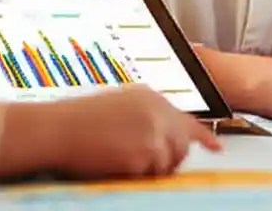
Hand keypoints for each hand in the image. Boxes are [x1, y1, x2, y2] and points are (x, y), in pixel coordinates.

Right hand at [48, 85, 221, 177]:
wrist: (55, 129)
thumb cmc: (75, 121)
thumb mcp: (117, 105)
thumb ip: (146, 116)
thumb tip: (163, 134)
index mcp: (151, 97)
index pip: (186, 120)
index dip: (202, 136)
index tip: (216, 147)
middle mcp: (158, 111)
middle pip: (182, 146)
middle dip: (167, 159)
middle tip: (139, 161)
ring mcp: (154, 131)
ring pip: (168, 163)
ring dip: (150, 168)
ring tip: (121, 158)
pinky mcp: (146, 152)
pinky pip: (152, 174)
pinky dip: (136, 174)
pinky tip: (115, 163)